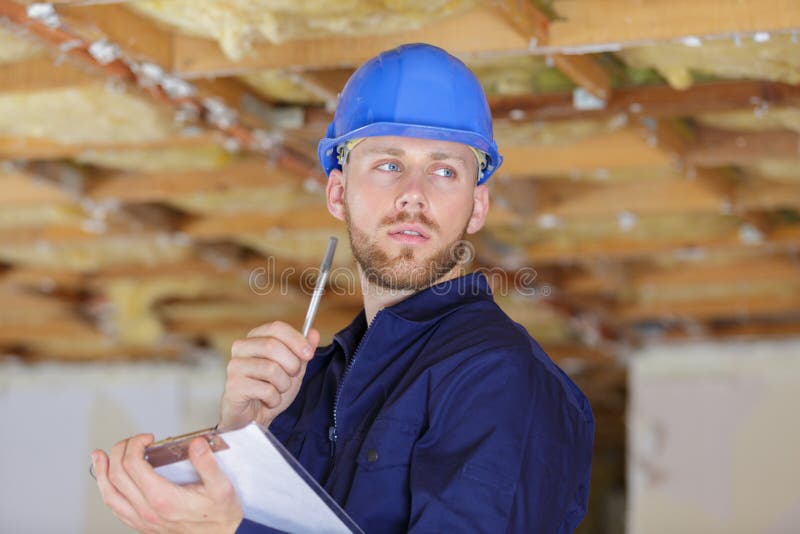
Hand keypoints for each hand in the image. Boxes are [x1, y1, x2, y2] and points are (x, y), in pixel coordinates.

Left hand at [92, 434, 241, 532]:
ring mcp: (142, 520)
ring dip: (101, 472)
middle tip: (131, 441)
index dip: (135, 444)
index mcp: (163, 498)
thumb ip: (207, 463)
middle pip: (117, 475)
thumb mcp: (221, 486)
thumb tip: (196, 444)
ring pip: (109, 494)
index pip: (133, 465)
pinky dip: (107, 491)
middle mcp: (148, 510)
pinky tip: (108, 483)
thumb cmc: (221, 515)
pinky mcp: (142, 525)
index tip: (147, 438)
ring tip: (99, 457)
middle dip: (120, 451)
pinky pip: (115, 508)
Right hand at [219, 321, 319, 429]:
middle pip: (273, 346)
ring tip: (278, 390)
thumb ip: (302, 351)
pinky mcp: (233, 386)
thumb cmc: (270, 390)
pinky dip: (274, 399)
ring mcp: (235, 366)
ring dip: (283, 384)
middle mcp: (241, 348)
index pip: (276, 328)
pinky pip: (265, 389)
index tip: (309, 353)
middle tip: (291, 377)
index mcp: (255, 338)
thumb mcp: (292, 369)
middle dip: (291, 365)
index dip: (296, 339)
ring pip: (271, 369)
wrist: (253, 419)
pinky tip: (268, 401)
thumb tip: (314, 333)